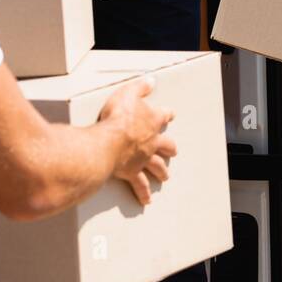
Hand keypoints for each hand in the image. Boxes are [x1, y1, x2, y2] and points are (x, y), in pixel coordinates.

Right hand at [99, 77, 177, 204]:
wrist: (109, 141)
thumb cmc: (117, 117)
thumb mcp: (128, 93)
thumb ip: (140, 87)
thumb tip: (150, 81)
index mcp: (151, 121)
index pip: (163, 115)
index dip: (166, 114)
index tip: (170, 114)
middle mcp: (151, 141)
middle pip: (165, 145)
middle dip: (169, 148)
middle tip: (173, 151)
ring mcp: (143, 158)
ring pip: (156, 166)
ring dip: (161, 171)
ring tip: (165, 177)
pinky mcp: (132, 172)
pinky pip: (140, 185)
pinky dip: (143, 193)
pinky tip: (146, 200)